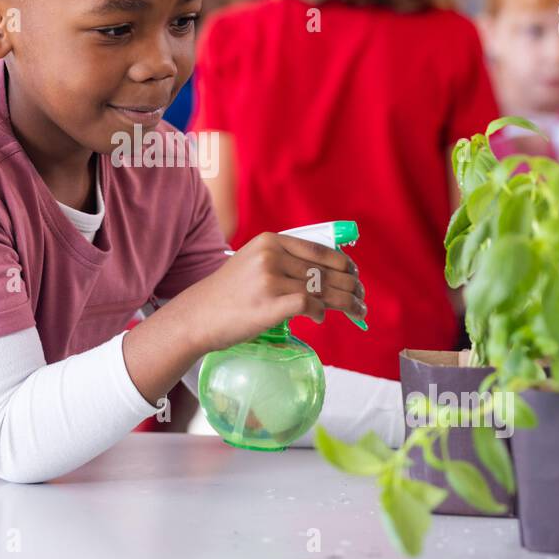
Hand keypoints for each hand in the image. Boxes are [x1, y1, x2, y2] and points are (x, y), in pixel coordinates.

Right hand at [164, 231, 365, 354]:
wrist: (197, 316)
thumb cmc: (227, 294)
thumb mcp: (253, 263)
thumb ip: (283, 261)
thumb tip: (324, 274)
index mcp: (270, 240)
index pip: (319, 250)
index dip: (343, 263)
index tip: (355, 275)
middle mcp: (271, 255)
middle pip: (325, 270)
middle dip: (349, 286)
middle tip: (361, 298)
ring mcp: (269, 279)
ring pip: (321, 289)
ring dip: (343, 302)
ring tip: (354, 310)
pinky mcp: (269, 304)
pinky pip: (308, 305)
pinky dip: (320, 313)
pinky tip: (320, 318)